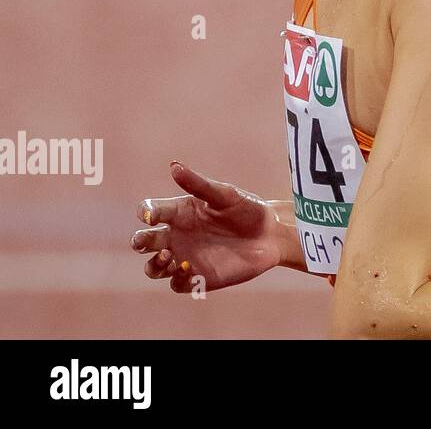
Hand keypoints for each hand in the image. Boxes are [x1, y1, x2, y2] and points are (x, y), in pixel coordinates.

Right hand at [130, 161, 288, 292]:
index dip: (146, 212)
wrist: (271, 234)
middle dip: (139, 241)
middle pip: (144, 241)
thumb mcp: (224, 194)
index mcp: (179, 212)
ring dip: (153, 264)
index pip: (150, 211)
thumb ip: (199, 184)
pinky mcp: (197, 277)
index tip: (152, 215)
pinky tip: (188, 268)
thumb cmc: (247, 209)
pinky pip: (176, 283)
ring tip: (167, 255)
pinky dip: (175, 278)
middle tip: (146, 241)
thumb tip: (174, 166)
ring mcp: (185, 257)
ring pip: (153, 267)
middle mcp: (177, 235)